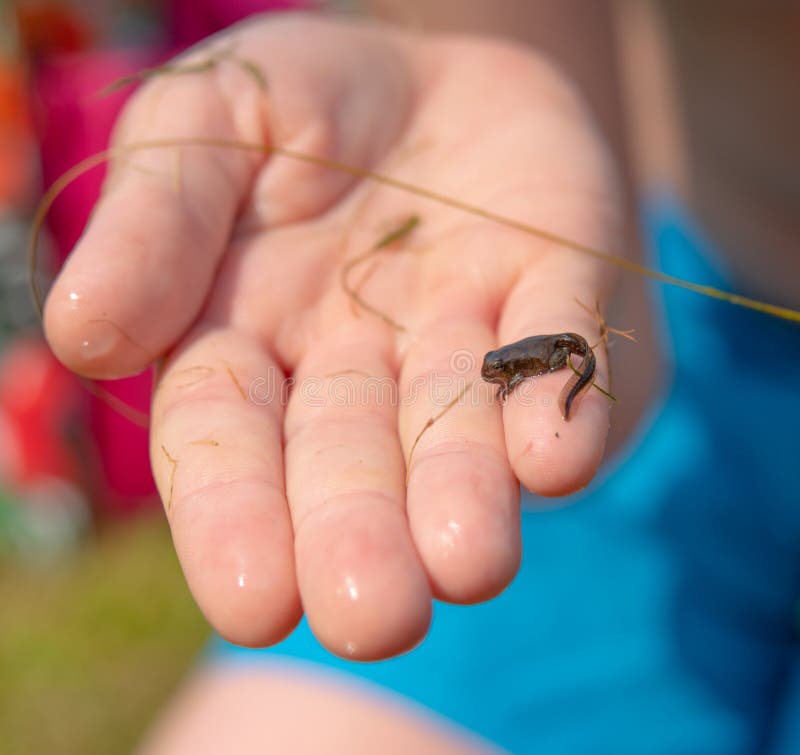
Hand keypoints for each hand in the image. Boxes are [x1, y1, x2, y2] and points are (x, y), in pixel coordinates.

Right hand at [44, 14, 620, 658]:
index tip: (256, 601)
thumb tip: (82, 331)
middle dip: (360, 539)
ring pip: (458, 430)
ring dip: (466, 497)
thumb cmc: (298, 104)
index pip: (227, 439)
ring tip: (470, 564)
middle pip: (349, 463)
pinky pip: (562, 343)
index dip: (235, 518)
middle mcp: (356, 365)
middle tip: (376, 619)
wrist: (428, 69)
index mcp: (246, 338)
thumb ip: (153, 220)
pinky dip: (563, 399)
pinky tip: (559, 455)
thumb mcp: (202, 123)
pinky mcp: (556, 284)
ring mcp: (461, 333)